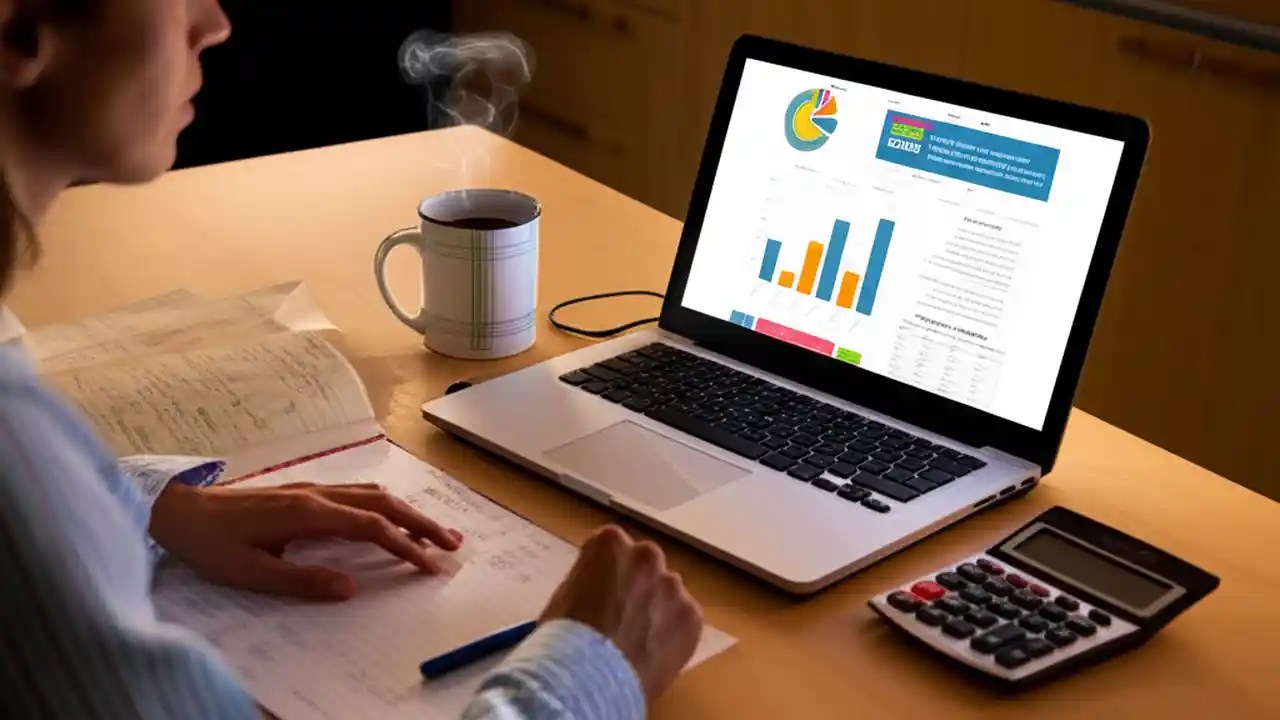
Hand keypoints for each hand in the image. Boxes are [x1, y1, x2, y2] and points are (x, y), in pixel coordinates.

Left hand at [150, 481, 462, 600]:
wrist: (176, 509)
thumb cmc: (210, 544)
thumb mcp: (252, 572)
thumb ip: (303, 580)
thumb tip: (352, 587)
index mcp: (308, 513)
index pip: (372, 528)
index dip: (406, 546)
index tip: (431, 566)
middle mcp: (317, 494)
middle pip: (384, 502)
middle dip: (422, 523)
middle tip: (453, 544)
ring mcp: (312, 489)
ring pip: (373, 494)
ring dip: (408, 510)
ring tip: (434, 530)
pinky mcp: (304, 492)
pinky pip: (357, 493)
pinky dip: (386, 504)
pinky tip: (392, 514)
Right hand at [539, 525, 702, 701]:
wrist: (589, 677)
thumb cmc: (565, 636)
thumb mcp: (565, 595)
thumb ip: (591, 581)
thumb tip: (600, 590)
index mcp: (610, 543)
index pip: (612, 547)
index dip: (606, 573)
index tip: (600, 593)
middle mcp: (647, 555)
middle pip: (645, 565)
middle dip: (637, 585)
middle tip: (622, 616)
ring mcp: (673, 585)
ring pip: (667, 593)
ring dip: (657, 609)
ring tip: (639, 641)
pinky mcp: (692, 616)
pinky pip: (684, 620)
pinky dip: (673, 634)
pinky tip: (653, 654)